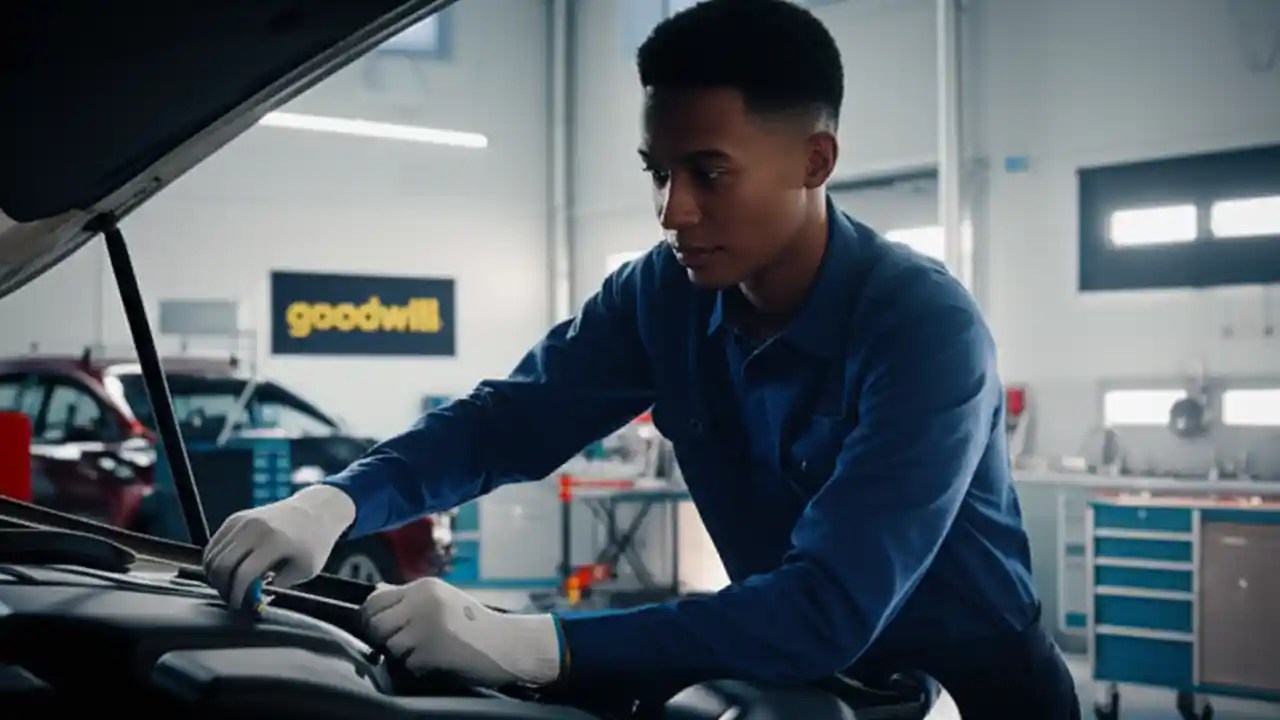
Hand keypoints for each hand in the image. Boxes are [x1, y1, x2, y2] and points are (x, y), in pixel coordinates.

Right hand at [202, 484, 355, 608]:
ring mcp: (242, 520)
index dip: (237, 594)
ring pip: (213, 554)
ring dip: (214, 575)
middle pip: (222, 564)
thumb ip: (278, 585)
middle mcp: (254, 527)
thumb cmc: (314, 542)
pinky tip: (223, 572)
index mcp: (275, 541)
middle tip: (230, 598)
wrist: (316, 509)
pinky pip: (214, 544)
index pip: (244, 573)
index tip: (237, 606)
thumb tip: (253, 599)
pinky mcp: (235, 517)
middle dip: (222, 586)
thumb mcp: (305, 569)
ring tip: (227, 586)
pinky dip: (213, 561)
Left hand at [362, 577, 561, 687]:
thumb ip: (412, 597)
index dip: (372, 616)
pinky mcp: (429, 651)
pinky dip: (417, 666)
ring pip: (388, 644)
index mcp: (425, 587)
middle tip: (401, 642)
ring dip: (402, 653)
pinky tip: (436, 660)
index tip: (380, 626)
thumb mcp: (444, 599)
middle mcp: (422, 602)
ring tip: (424, 650)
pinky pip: (406, 663)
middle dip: (384, 636)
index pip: (376, 598)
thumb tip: (376, 592)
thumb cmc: (477, 624)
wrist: (506, 644)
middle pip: (376, 622)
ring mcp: (424, 627)